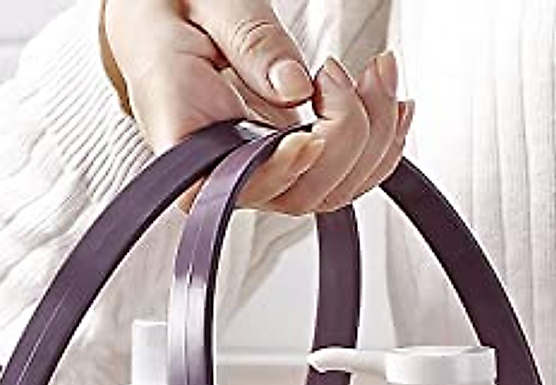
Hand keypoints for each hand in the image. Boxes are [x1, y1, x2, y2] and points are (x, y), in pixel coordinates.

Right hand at [101, 0, 410, 211]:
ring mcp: (263, 177)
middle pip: (303, 193)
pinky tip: (390, 104)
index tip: (310, 132)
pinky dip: (380, 146)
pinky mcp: (290, 166)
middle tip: (343, 69)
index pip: (241, 187)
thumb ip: (248, 41)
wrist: (164, 25)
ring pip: (334, 191)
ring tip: (378, 72)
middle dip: (346, 133)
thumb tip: (293, 88)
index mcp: (187, 151)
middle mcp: (226, 178)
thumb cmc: (171, 17)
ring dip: (374, 136)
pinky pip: (344, 179)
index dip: (285, 168)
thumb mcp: (203, 5)